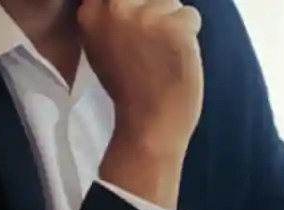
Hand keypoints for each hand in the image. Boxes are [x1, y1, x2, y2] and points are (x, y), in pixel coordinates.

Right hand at [81, 0, 203, 206]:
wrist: (148, 124)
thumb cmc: (129, 89)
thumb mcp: (102, 45)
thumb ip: (110, 18)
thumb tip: (131, 1)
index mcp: (92, 12)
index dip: (136, 4)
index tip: (140, 24)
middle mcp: (115, 7)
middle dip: (155, 10)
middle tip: (156, 42)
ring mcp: (145, 15)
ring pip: (172, 2)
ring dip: (175, 25)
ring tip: (165, 54)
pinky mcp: (174, 26)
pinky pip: (192, 16)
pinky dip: (191, 36)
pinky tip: (179, 58)